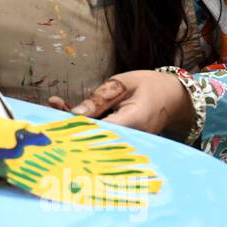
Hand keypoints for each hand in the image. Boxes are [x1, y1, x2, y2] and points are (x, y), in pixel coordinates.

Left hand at [49, 70, 194, 138]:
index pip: (98, 130)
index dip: (75, 126)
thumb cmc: (149, 86)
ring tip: (55, 103)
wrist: (174, 97)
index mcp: (133, 121)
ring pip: (95, 137)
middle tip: (52, 105)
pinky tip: (65, 110)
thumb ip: (99, 98)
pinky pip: (100, 135)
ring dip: (73, 123)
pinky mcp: (122, 142)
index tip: (56, 117)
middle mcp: (130, 138)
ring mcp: (126, 143)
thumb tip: (74, 114)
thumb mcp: (123, 83)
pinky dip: (84, 125)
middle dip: (69, 124)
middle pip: (93, 137)